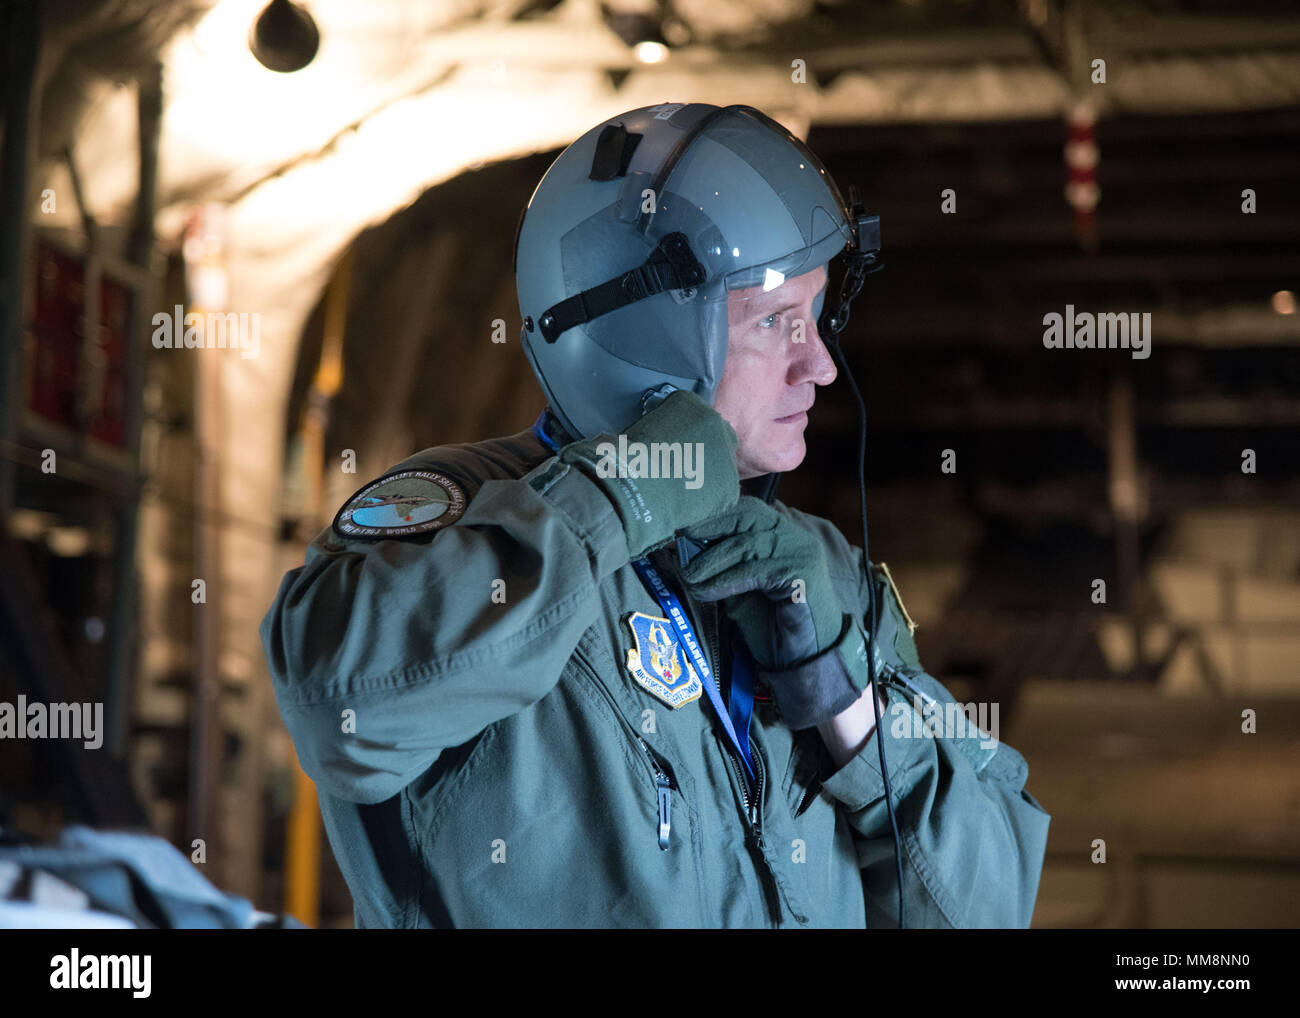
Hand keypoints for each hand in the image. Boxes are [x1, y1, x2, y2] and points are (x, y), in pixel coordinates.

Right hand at [557, 390, 740, 558]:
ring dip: (708, 474)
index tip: (673, 447)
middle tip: (683, 467)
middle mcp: (715, 422)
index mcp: (690, 403)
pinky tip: (687, 504)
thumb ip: (662, 427)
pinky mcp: (729, 485)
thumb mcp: (643, 427)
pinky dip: (708, 500)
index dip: (685, 434)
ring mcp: (726, 454)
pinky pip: (721, 492)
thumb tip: (664, 439)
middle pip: (717, 435)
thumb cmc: (626, 456)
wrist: (636, 486)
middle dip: (704, 449)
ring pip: (721, 465)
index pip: (695, 416)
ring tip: (683, 488)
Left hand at [680, 497, 868, 729]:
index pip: (746, 510)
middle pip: (746, 515)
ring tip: (688, 577)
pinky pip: (753, 570)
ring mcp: (799, 553)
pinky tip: (705, 592)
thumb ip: (722, 569)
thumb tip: (684, 554)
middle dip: (709, 527)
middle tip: (679, 540)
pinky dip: (724, 581)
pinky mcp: (800, 573)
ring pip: (745, 544)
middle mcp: (794, 537)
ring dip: (710, 561)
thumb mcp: (741, 590)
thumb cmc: (773, 626)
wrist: (806, 660)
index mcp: (782, 534)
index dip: (713, 515)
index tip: (682, 527)